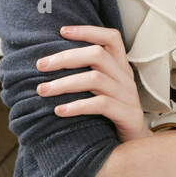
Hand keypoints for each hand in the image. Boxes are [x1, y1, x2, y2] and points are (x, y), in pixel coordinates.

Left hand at [35, 25, 150, 141]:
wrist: (134, 145)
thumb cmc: (111, 115)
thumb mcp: (102, 90)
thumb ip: (86, 75)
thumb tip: (50, 63)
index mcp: (120, 67)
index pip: (111, 38)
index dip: (88, 31)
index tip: (62, 31)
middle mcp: (126, 77)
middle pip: (98, 55)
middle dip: (65, 58)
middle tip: (40, 65)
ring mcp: (128, 95)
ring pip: (95, 79)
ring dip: (64, 83)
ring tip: (42, 90)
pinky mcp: (128, 114)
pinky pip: (101, 104)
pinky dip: (77, 106)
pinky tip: (59, 111)